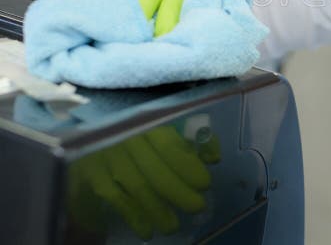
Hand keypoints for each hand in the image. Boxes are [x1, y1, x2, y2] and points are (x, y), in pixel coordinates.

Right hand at [68, 125, 218, 239]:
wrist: (98, 131)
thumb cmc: (144, 132)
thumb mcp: (170, 128)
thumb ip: (194, 141)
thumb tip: (213, 158)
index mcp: (150, 124)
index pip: (171, 146)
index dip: (189, 167)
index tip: (204, 184)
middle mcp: (128, 139)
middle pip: (156, 171)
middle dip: (179, 192)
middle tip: (197, 207)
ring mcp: (109, 157)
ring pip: (138, 187)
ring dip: (158, 210)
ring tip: (173, 226)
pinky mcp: (94, 174)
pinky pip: (116, 199)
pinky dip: (134, 216)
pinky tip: (147, 231)